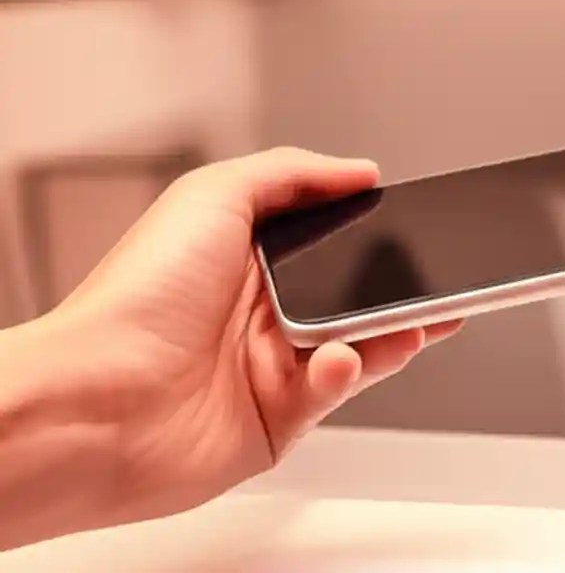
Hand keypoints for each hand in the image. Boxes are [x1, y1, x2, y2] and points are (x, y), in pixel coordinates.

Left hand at [20, 148, 460, 532]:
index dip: (374, 233)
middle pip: (354, 294)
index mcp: (244, 256)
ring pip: (359, 345)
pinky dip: (345, 374)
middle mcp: (259, 312)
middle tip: (441, 281)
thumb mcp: (212, 196)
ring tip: (415, 320)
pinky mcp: (279, 419)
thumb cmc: (136, 299)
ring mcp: (271, 367)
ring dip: (391, 333)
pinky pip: (335, 391)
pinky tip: (334, 359)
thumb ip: (291, 174)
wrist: (97, 404)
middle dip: (401, 288)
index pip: (329, 238)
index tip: (416, 227)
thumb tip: (357, 170)